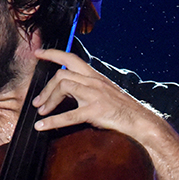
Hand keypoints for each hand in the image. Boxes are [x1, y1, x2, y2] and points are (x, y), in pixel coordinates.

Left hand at [31, 49, 161, 140]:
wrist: (141, 122)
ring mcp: (95, 95)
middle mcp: (94, 81)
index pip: (71, 58)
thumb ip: (88, 88)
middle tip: (37, 102)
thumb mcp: (105, 92)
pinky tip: (41, 126)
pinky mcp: (95, 111)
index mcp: (95, 76)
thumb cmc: (122, 109)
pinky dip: (52, 121)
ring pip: (63, 87)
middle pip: (62, 74)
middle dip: (45, 87)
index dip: (53, 54)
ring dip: (48, 100)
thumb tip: (69, 91)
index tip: (38, 53)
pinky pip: (69, 115)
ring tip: (41, 112)